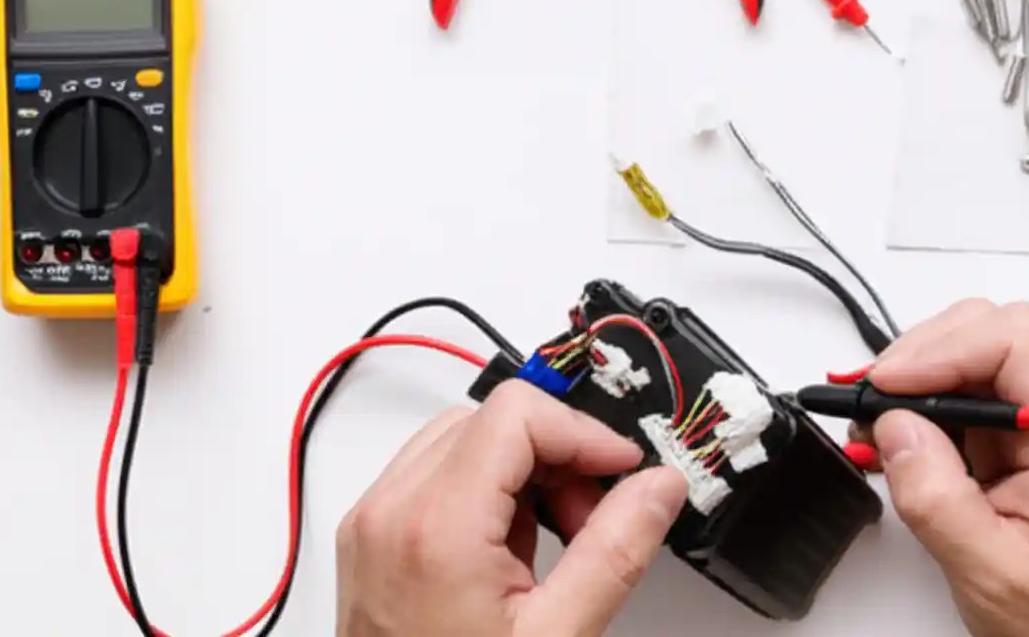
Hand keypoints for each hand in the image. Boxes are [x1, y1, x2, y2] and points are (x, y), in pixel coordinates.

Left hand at [335, 380, 688, 636]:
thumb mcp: (558, 636)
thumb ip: (615, 552)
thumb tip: (659, 486)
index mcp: (436, 528)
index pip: (516, 414)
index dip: (581, 431)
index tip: (622, 466)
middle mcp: (390, 511)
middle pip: (491, 421)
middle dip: (557, 457)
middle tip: (593, 519)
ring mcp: (372, 521)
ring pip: (463, 440)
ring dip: (523, 473)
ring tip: (554, 543)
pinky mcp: (370, 535)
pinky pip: (435, 474)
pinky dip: (485, 492)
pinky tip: (511, 552)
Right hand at [851, 300, 1028, 635]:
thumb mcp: (992, 571)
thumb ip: (939, 501)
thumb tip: (894, 428)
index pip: (1014, 342)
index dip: (943, 350)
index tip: (888, 386)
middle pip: (988, 330)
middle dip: (919, 356)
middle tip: (869, 402)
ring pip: (969, 351)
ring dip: (913, 377)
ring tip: (873, 425)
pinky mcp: (1014, 430)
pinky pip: (960, 388)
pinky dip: (916, 401)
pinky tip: (891, 435)